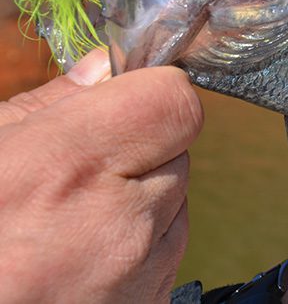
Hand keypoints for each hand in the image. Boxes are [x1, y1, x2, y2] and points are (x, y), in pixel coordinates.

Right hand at [0, 50, 203, 303]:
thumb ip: (50, 104)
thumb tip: (104, 68)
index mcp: (65, 169)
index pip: (175, 102)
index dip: (151, 93)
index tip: (125, 99)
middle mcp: (114, 226)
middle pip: (179, 151)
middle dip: (140, 150)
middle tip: (76, 172)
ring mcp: (136, 276)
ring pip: (177, 202)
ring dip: (140, 201)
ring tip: (69, 222)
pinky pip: (168, 252)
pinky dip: (138, 247)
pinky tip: (80, 257)